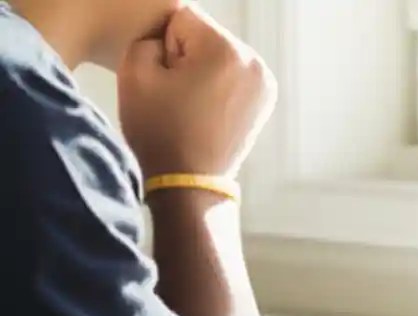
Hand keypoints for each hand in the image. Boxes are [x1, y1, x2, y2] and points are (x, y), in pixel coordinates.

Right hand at [117, 5, 276, 179]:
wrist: (188, 180)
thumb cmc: (161, 130)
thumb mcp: (135, 72)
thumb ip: (150, 36)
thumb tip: (171, 39)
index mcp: (227, 50)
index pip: (182, 17)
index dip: (165, 45)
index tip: (167, 78)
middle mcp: (254, 62)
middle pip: (205, 35)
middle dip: (186, 56)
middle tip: (178, 95)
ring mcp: (264, 82)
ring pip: (219, 54)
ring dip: (202, 70)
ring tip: (192, 104)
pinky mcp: (265, 99)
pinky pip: (232, 74)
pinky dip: (217, 85)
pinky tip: (207, 110)